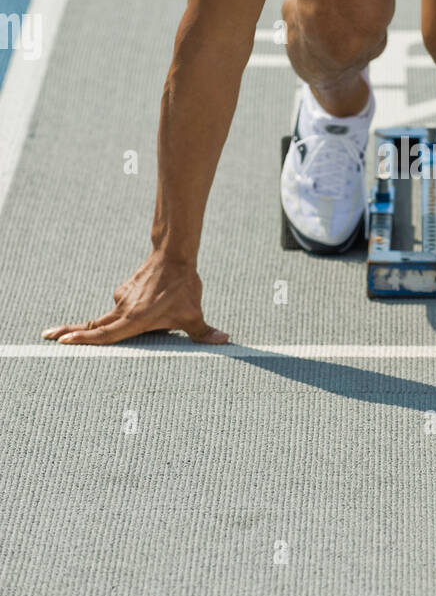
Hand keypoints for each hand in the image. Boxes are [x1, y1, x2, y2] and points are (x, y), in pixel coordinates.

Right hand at [42, 252, 228, 345]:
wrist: (174, 254)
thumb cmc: (182, 287)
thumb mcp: (194, 313)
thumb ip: (205, 331)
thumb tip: (226, 341)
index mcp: (134, 319)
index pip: (105, 333)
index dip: (84, 339)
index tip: (62, 341)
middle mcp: (123, 309)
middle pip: (94, 325)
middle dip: (71, 332)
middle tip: (48, 337)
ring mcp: (122, 299)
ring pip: (110, 317)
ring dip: (105, 326)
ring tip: (110, 325)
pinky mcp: (126, 291)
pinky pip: (122, 307)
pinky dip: (125, 312)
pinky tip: (146, 305)